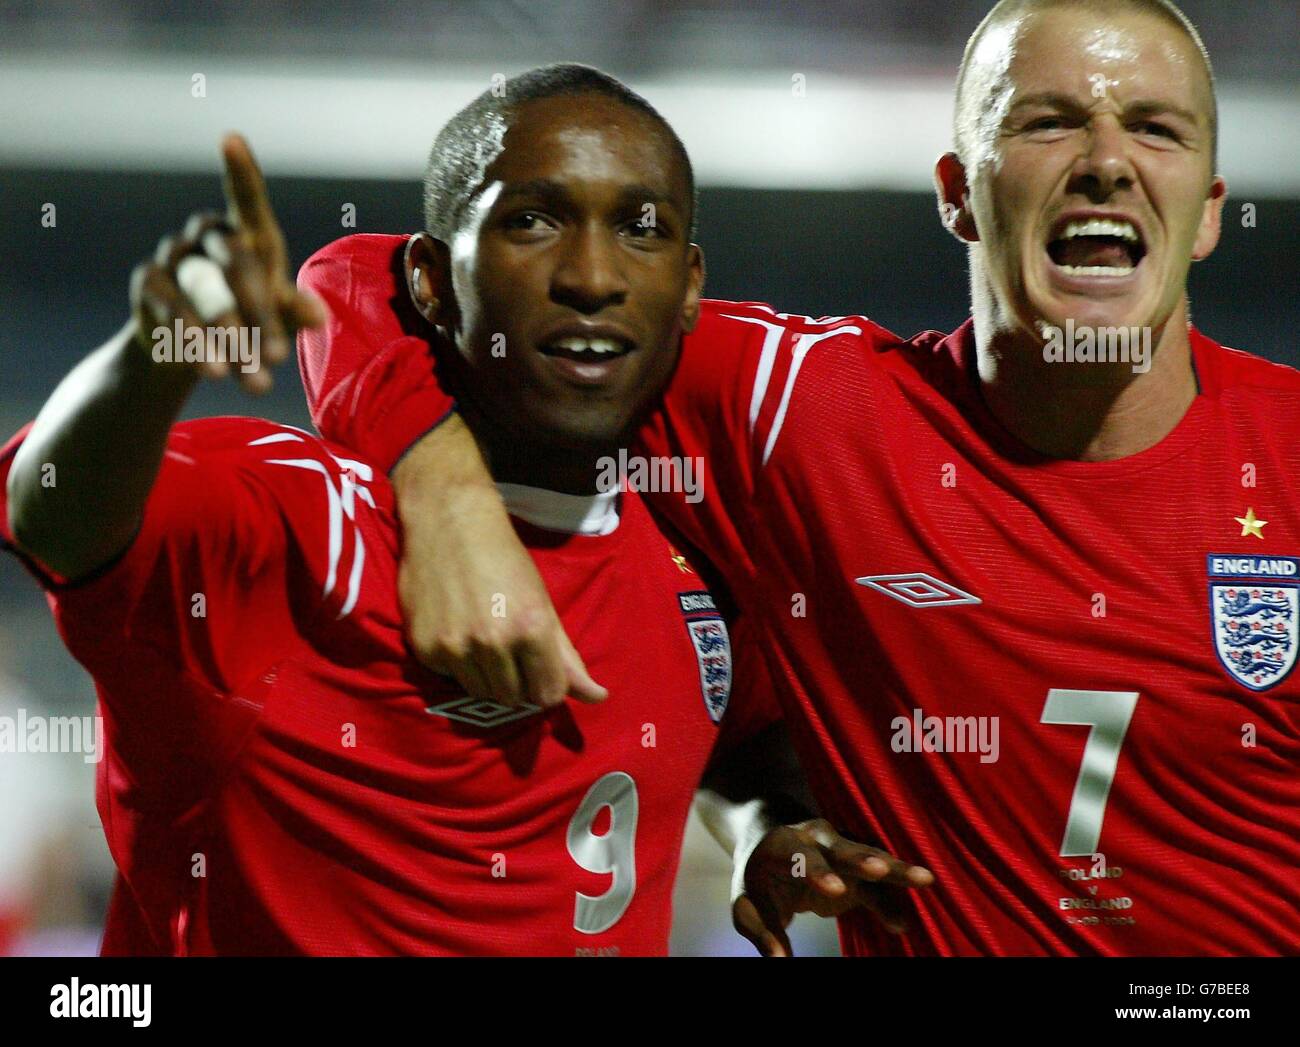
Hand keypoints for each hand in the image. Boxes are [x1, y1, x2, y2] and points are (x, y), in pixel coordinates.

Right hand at [128, 133, 325, 394]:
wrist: (197, 351)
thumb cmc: (252, 319)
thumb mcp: (279, 316)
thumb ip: (296, 312)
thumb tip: (318, 316)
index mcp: (245, 233)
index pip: (244, 197)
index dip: (240, 171)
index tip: (229, 139)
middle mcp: (205, 235)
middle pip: (235, 262)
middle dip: (259, 313)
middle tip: (277, 357)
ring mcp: (173, 256)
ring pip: (203, 290)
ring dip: (229, 336)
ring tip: (253, 380)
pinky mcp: (148, 285)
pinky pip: (171, 308)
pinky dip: (194, 341)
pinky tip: (211, 370)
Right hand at [393, 421, 608, 708]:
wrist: (447, 521)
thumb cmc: (503, 559)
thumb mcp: (542, 602)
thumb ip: (567, 656)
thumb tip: (597, 697)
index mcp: (531, 628)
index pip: (548, 694)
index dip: (546, 685)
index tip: (539, 670)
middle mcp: (493, 641)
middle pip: (513, 698)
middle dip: (516, 682)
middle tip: (509, 648)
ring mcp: (455, 647)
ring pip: (481, 692)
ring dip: (487, 677)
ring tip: (484, 639)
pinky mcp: (425, 648)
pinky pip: (450, 677)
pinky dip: (457, 663)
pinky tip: (457, 630)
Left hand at [733, 818, 933, 956]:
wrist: (772, 841)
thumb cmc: (759, 878)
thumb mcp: (747, 903)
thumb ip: (760, 931)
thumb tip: (779, 962)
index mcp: (784, 844)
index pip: (800, 857)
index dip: (817, 872)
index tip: (835, 890)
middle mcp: (817, 839)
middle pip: (843, 848)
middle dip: (863, 859)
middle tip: (881, 870)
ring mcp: (843, 848)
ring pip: (872, 857)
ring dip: (896, 869)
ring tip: (925, 880)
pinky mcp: (861, 866)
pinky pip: (881, 882)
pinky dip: (895, 895)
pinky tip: (903, 924)